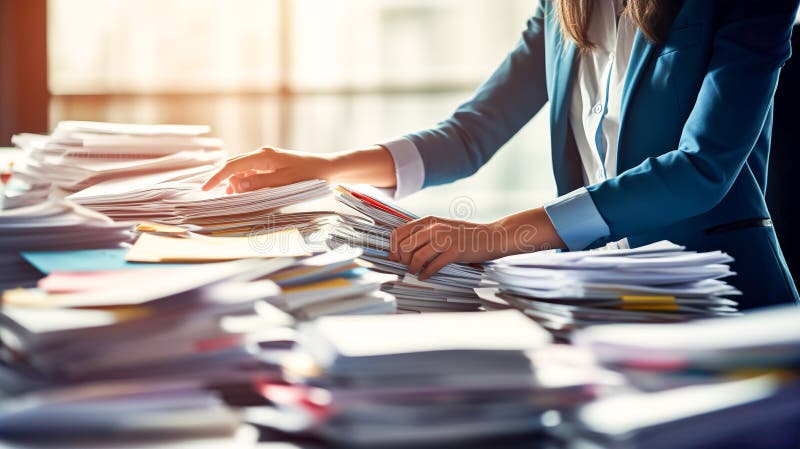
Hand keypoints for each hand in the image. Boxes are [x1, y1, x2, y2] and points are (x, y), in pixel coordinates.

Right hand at [202, 147, 332, 192]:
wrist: (326, 168)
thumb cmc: (308, 175)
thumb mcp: (283, 182)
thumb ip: (259, 183)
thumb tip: (236, 185)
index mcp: (263, 156)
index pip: (232, 166)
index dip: (217, 177)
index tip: (205, 189)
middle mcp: (262, 155)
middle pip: (234, 165)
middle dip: (221, 179)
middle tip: (209, 194)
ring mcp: (266, 160)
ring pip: (242, 170)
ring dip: (233, 182)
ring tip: (228, 197)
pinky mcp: (271, 166)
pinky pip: (251, 173)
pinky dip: (244, 182)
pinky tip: (243, 192)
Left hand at [388, 208, 564, 279]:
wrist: (490, 236)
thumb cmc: (464, 235)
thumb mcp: (441, 228)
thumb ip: (423, 235)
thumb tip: (400, 249)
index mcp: (428, 220)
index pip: (399, 232)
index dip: (393, 247)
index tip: (394, 257)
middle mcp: (434, 227)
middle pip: (405, 246)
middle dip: (402, 260)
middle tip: (405, 267)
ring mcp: (445, 238)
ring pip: (417, 256)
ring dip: (413, 268)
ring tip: (415, 272)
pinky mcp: (455, 251)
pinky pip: (433, 265)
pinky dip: (426, 274)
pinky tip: (425, 276)